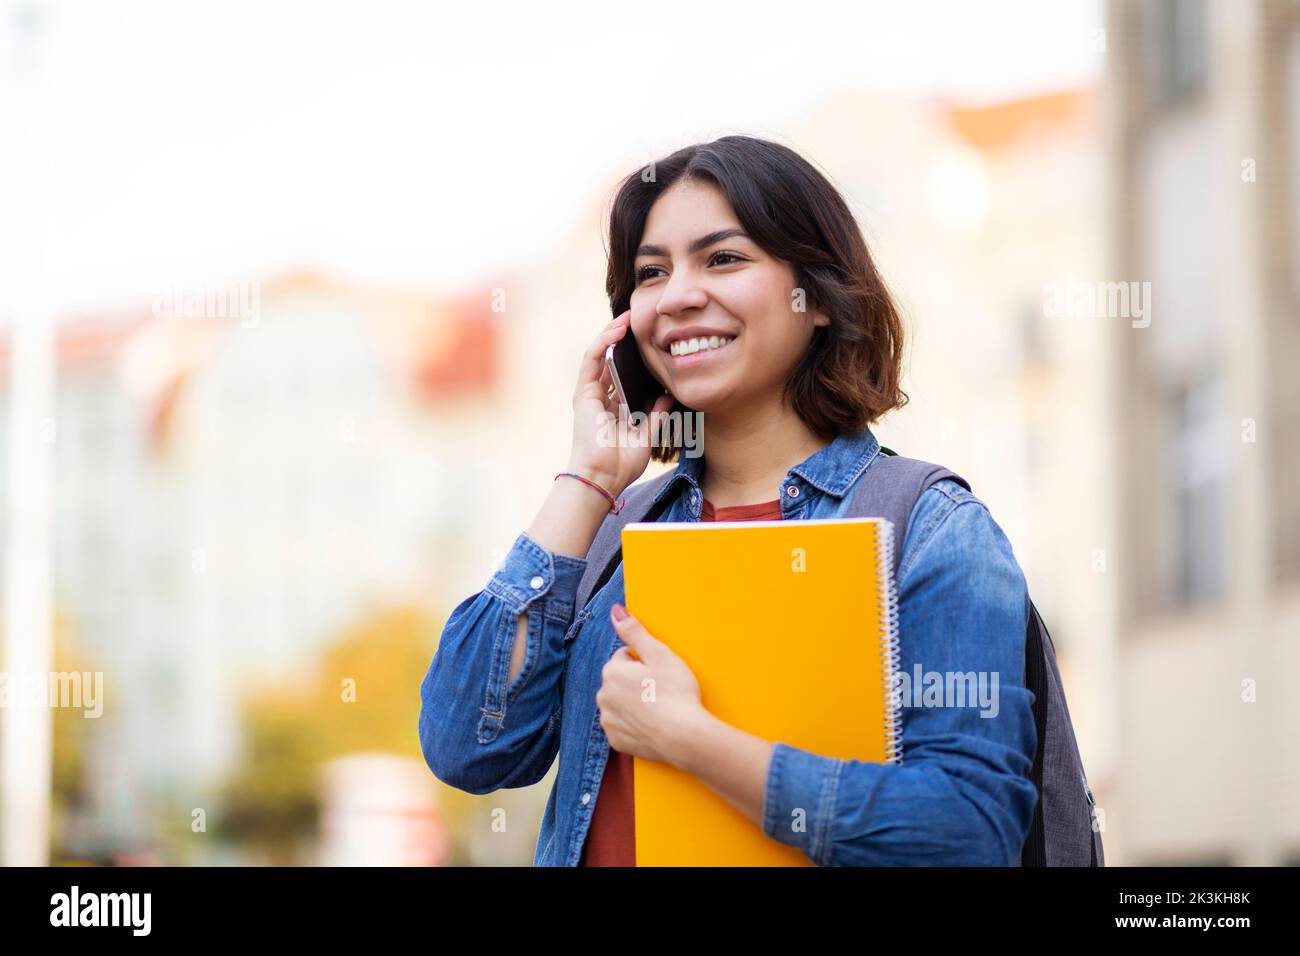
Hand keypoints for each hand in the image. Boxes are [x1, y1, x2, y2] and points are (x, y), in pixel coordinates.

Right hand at [568, 311, 674, 494]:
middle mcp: (601, 398)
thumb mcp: (647, 436)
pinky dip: (604, 341)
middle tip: (642, 322)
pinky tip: (618, 329)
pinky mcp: (583, 391)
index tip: (654, 342)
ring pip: (601, 354)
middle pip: (612, 361)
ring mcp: (591, 394)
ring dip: (613, 333)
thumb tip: (668, 397)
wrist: (603, 476)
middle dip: (625, 340)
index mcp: (616, 408)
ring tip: (630, 317)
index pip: (625, 375)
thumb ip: (656, 416)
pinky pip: (592, 359)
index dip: (636, 358)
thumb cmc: (621, 463)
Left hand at [596, 603, 705, 769]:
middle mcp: (603, 696)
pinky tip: (652, 724)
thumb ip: (634, 631)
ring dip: (634, 703)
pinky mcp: (616, 741)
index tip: (660, 673)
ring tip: (658, 708)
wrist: (684, 737)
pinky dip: (635, 724)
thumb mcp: (659, 653)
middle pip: (620, 680)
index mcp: (611, 672)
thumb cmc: (675, 692)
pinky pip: (623, 726)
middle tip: (661, 690)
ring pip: (620, 703)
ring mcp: (608, 721)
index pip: (624, 656)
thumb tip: (615, 610)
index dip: (645, 662)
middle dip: (636, 682)